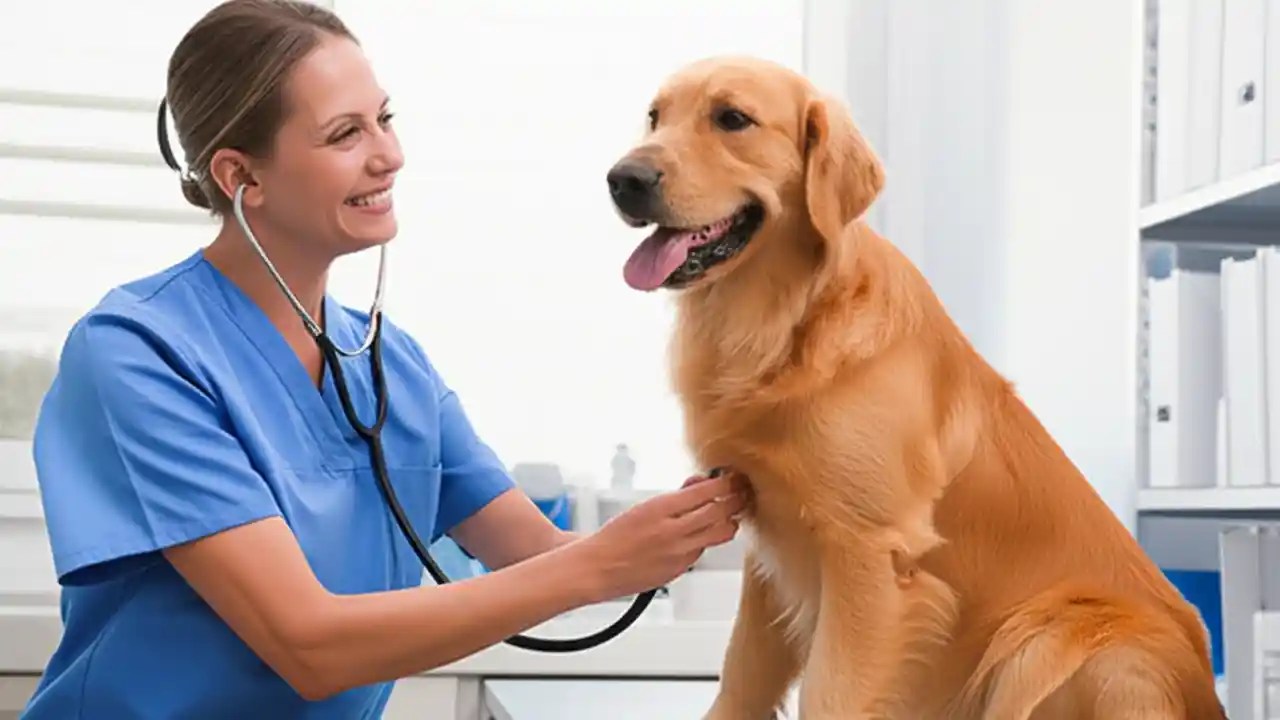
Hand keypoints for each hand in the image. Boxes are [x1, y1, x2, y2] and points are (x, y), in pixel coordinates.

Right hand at [573, 470, 750, 603]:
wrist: (598, 568)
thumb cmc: (614, 538)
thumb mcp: (643, 507)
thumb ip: (676, 497)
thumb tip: (699, 485)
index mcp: (660, 509)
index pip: (706, 492)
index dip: (726, 484)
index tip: (733, 479)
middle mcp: (673, 531)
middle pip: (721, 512)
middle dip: (736, 501)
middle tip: (742, 494)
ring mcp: (679, 553)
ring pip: (720, 534)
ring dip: (729, 522)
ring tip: (729, 515)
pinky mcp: (680, 570)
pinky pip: (702, 552)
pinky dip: (705, 541)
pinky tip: (699, 536)